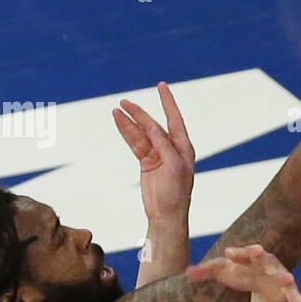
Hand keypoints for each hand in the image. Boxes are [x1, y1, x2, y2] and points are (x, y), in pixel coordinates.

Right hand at [114, 82, 195, 225]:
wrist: (166, 215)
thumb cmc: (176, 193)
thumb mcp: (173, 166)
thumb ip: (163, 145)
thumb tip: (151, 126)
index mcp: (184, 147)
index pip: (175, 119)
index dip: (168, 101)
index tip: (161, 85)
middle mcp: (171, 148)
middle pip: (153, 125)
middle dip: (140, 113)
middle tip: (124, 102)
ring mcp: (157, 154)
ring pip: (141, 134)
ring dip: (129, 122)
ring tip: (116, 110)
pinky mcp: (146, 162)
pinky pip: (135, 143)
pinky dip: (127, 133)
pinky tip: (119, 121)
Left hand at [186, 245, 300, 301]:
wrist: (262, 283)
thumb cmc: (240, 272)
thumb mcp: (222, 272)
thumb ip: (205, 272)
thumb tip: (186, 273)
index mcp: (250, 257)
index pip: (243, 253)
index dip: (237, 252)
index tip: (228, 252)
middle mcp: (267, 263)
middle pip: (265, 258)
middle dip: (261, 255)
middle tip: (257, 251)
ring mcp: (280, 276)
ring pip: (284, 275)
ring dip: (285, 277)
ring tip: (288, 279)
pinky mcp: (289, 292)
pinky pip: (297, 297)